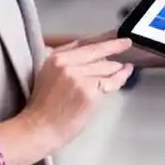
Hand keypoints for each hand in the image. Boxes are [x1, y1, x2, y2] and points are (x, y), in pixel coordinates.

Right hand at [24, 37, 133, 152]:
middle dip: (115, 46)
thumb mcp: (50, 75)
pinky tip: (126, 73)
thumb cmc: (44, 108)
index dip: (101, 38)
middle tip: (126, 42)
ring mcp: (78, 77)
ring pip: (106, 67)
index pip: (83, 43)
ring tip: (124, 67)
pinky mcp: (89, 91)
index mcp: (55, 58)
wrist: (39, 129)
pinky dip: (120, 78)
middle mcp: (66, 64)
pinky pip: (111, 82)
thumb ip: (68, 63)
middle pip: (97, 51)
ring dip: (117, 68)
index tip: (114, 35)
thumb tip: (97, 57)